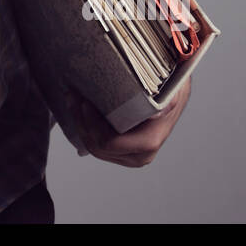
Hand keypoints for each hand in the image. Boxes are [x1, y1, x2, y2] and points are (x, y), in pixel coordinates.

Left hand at [65, 76, 190, 166]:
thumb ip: (163, 102)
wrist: (173, 93)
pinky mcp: (120, 150)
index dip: (92, 124)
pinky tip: (78, 108)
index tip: (84, 102)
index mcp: (148, 142)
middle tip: (73, 96)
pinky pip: (96, 144)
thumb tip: (154, 112)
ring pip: (94, 147)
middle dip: (81, 121)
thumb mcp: (169, 92)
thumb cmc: (169, 90)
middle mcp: (139, 155)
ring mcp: (128, 155)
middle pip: (98, 147)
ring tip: (73, 99)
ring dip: (80, 123)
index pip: (110, 143)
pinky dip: (85, 126)